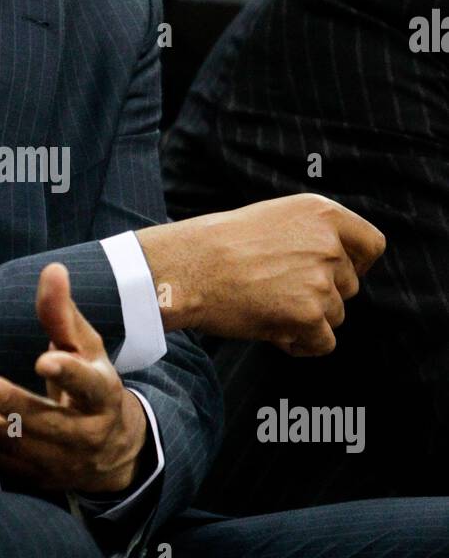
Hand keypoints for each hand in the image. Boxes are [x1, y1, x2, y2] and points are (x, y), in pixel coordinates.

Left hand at [0, 263, 146, 493]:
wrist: (110, 455)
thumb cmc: (93, 387)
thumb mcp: (88, 349)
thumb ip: (64, 313)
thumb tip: (52, 269)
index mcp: (103, 399)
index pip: (88, 387)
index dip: (68, 375)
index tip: (44, 360)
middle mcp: (82, 435)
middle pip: (39, 420)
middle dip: (2, 400)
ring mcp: (54, 460)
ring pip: (8, 439)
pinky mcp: (28, 473)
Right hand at [137, 193, 384, 355]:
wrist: (185, 268)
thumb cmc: (215, 246)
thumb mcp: (272, 219)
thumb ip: (309, 237)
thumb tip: (337, 270)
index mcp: (322, 213)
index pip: (371, 245)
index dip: (356, 264)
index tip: (333, 275)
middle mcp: (329, 244)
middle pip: (349, 286)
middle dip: (319, 296)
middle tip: (275, 293)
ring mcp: (321, 281)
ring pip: (335, 315)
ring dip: (306, 320)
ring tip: (264, 308)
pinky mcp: (309, 315)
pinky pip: (323, 343)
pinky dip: (300, 344)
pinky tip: (270, 331)